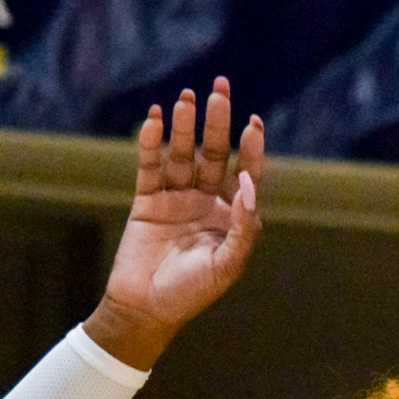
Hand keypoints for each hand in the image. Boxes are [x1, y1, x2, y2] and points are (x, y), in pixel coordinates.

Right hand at [86, 77, 263, 369]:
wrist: (145, 309)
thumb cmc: (192, 293)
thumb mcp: (227, 264)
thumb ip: (244, 226)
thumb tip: (250, 184)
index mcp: (232, 216)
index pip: (246, 172)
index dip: (250, 148)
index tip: (253, 122)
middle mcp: (207, 201)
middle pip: (215, 153)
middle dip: (218, 122)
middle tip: (220, 89)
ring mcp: (176, 198)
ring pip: (183, 153)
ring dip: (185, 125)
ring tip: (186, 97)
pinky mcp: (147, 200)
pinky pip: (150, 165)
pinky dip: (150, 142)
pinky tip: (154, 118)